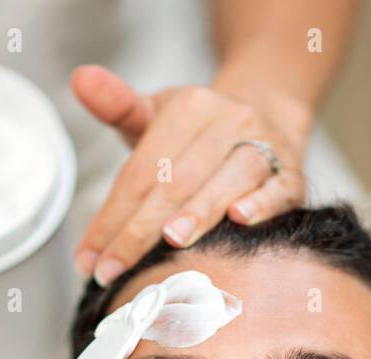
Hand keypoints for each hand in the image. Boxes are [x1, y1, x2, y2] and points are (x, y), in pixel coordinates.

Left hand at [70, 64, 309, 286]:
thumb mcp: (156, 115)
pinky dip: (260, 204)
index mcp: (189, 107)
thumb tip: (79, 79)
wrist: (268, 114)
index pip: (140, 171)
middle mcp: (228, 122)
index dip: (111, 217)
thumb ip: (116, 105)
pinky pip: (276, 188)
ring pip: (227, 180)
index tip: (87, 260)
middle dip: (140, 230)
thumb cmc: (197, 133)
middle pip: (176, 181)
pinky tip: (239, 220)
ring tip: (171, 242)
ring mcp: (263, 145)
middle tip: (113, 268)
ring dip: (198, 212)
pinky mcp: (291, 173)